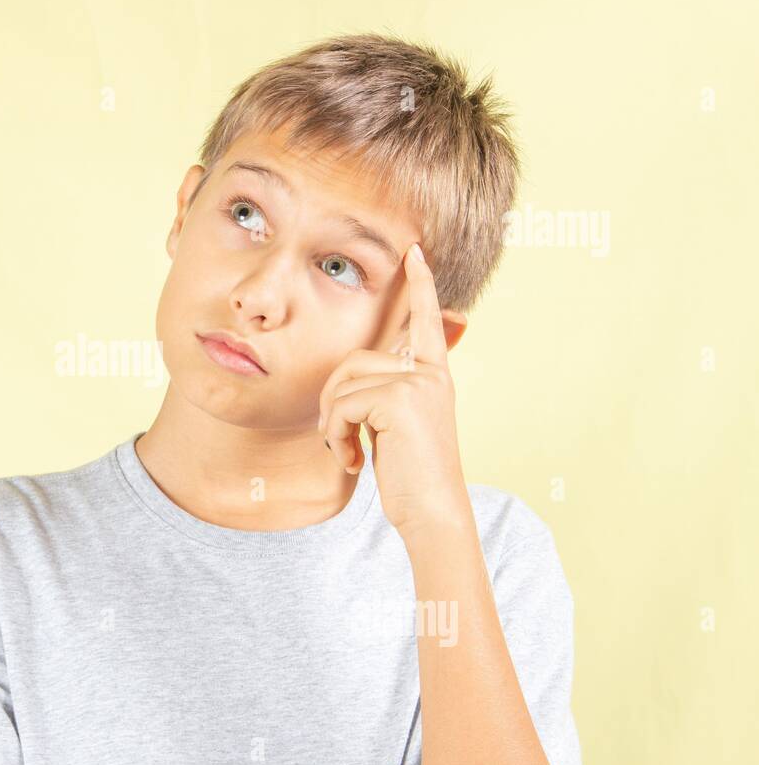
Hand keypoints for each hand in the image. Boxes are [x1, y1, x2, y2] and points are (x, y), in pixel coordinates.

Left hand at [316, 243, 470, 536]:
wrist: (432, 514)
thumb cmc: (410, 479)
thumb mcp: (396, 429)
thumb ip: (383, 397)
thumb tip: (352, 382)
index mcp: (433, 377)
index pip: (425, 323)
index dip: (420, 286)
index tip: (415, 250)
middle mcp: (430, 374)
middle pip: (352, 362)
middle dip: (332, 403)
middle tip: (339, 441)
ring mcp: (418, 384)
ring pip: (343, 384)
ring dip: (331, 424)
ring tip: (346, 453)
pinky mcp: (400, 399)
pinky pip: (342, 404)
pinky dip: (335, 435)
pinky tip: (351, 461)